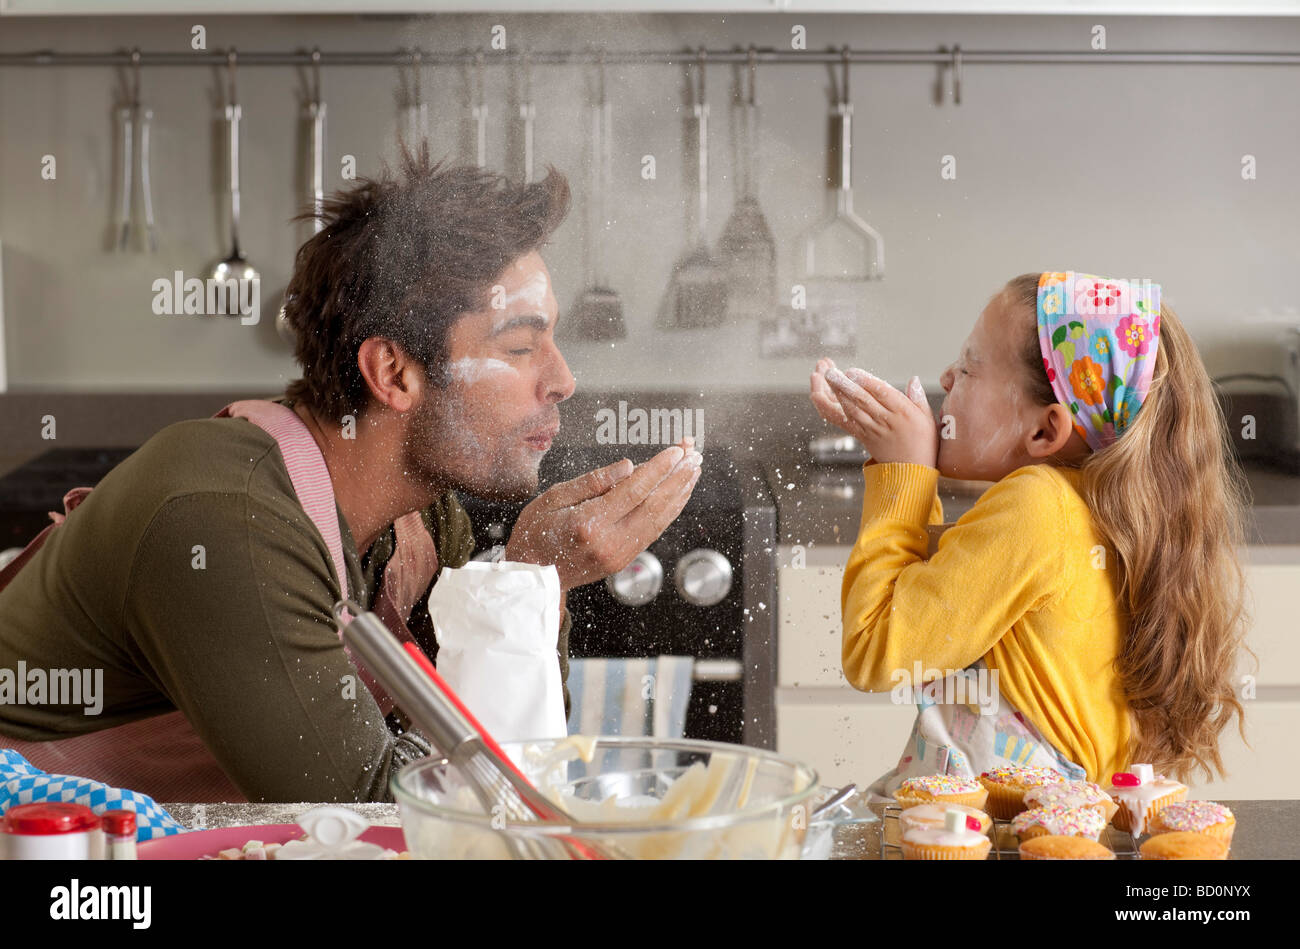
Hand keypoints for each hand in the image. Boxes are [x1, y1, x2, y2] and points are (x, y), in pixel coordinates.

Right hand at [505, 437, 701, 590]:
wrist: (531, 575)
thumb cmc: (536, 532)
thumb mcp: (553, 497)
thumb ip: (592, 481)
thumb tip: (628, 467)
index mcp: (589, 524)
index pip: (634, 491)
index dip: (659, 469)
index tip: (676, 451)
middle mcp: (609, 542)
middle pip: (655, 506)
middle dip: (678, 478)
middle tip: (694, 455)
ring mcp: (619, 554)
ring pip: (659, 520)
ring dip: (680, 494)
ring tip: (694, 470)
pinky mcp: (624, 559)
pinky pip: (653, 531)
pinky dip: (669, 510)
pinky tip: (678, 495)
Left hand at [810, 357, 937, 466]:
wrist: (911, 472)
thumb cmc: (922, 442)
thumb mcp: (927, 418)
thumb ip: (917, 397)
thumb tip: (913, 379)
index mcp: (902, 413)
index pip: (882, 393)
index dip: (865, 381)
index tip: (852, 371)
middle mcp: (885, 421)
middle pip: (862, 401)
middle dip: (844, 386)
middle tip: (831, 373)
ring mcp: (871, 430)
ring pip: (851, 410)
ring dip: (836, 394)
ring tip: (824, 378)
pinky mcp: (862, 437)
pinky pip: (846, 421)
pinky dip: (833, 408)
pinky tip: (823, 396)